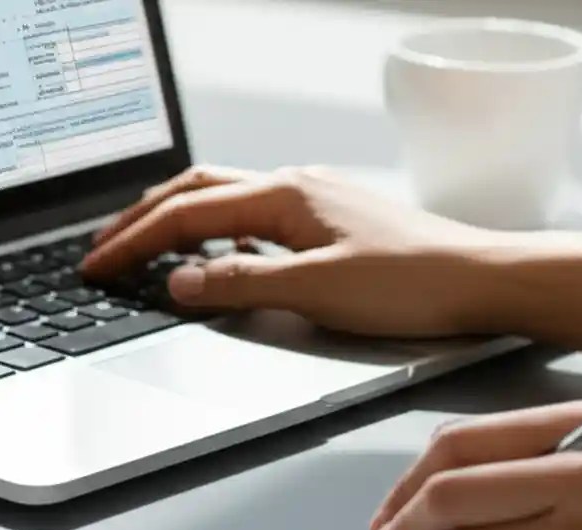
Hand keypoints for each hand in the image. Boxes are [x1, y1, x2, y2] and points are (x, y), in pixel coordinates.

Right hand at [81, 165, 509, 337]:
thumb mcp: (317, 290)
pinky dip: (213, 228)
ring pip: (223, 197)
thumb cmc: (413, 284)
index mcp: (284, 196)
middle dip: (142, 217)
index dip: (134, 241)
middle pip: (196, 190)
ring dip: (175, 217)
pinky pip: (251, 214)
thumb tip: (182, 283)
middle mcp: (294, 186)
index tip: (97, 264)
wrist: (484, 279)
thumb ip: (242, 283)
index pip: (186, 214)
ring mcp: (312, 200)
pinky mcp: (328, 220)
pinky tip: (214, 253)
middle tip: (104, 244)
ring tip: (141, 241)